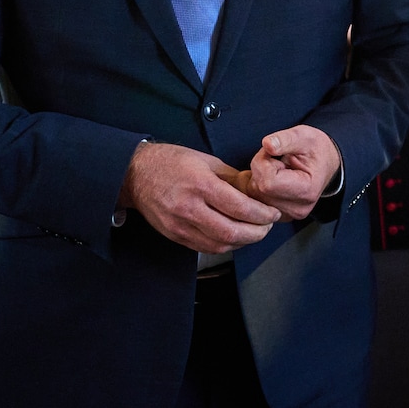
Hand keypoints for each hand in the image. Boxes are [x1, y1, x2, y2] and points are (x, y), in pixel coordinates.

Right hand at [120, 141, 281, 252]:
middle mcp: (189, 208)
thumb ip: (233, 177)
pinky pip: (205, 248)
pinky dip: (225, 245)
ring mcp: (180, 225)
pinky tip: (235, 237)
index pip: (239, 208)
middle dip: (257, 232)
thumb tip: (257, 189)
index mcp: (200, 185)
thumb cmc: (171, 162)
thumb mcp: (206, 160)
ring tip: (255, 231)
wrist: (135, 175)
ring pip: (219, 245)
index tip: (273, 213)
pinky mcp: (174, 236)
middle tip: (268, 225)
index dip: (262, 214)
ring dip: (243, 242)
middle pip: (231, 232)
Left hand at [243, 124, 340, 221]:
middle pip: (259, 189)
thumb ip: (285, 139)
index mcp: (306, 190)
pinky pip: (256, 201)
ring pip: (254, 196)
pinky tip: (273, 180)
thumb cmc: (316, 149)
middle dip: (260, 169)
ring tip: (277, 169)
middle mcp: (297, 208)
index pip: (268, 182)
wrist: (325, 164)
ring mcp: (288, 215)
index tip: (274, 152)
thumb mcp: (304, 136)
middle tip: (277, 159)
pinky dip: (259, 187)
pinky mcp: (279, 216)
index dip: (263, 162)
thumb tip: (267, 144)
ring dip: (258, 178)